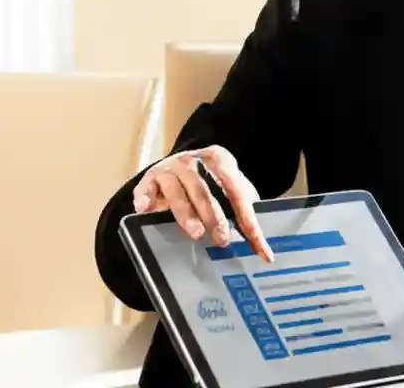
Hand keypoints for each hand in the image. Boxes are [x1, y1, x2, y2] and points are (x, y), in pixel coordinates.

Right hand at [132, 145, 274, 261]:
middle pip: (206, 189)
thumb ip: (241, 209)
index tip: (257, 244)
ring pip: (178, 191)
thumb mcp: (229, 190)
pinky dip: (145, 198)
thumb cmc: (210, 184)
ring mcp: (170, 168)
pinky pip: (146, 188)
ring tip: (196, 233)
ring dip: (187, 213)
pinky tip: (145, 210)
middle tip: (222, 239)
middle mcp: (194, 160)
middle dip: (215, 216)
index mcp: (219, 159)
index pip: (236, 190)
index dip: (247, 218)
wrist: (177, 167)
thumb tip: (259, 243)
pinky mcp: (150, 178)